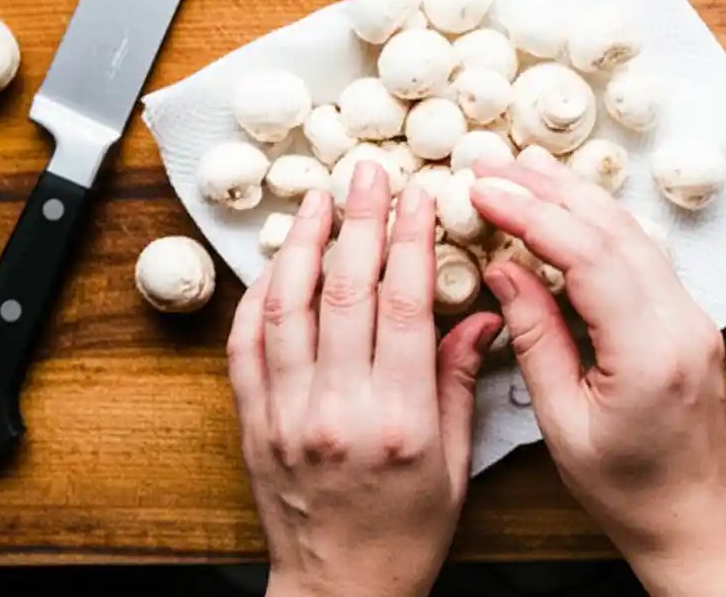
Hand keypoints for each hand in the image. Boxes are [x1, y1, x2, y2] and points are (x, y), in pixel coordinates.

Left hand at [226, 162, 502, 596]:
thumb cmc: (407, 534)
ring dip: (302, 242)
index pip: (402, 304)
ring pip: (288, 305)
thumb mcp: (457, 466)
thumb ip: (461, 384)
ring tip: (316, 197)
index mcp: (400, 419)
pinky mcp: (254, 422)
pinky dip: (259, 295)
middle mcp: (339, 409)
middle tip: (367, 171)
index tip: (418, 194)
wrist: (339, 590)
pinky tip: (277, 262)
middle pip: (345, 289)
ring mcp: (287, 413)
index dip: (410, 238)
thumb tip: (479, 314)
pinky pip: (247, 344)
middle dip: (358, 219)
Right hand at [471, 150, 725, 596]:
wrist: (692, 516)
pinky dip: (599, 223)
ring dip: (576, 197)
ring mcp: (692, 316)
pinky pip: (642, 253)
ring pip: (632, 234)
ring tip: (525, 169)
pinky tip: (568, 207)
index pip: (589, 257)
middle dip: (550, 190)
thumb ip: (535, 338)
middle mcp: (681, 323)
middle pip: (614, 231)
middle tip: (495, 163)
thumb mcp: (562, 422)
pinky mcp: (687, 317)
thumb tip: (504, 269)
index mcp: (649, 354)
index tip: (485, 190)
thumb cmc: (625, 488)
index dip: (532, 215)